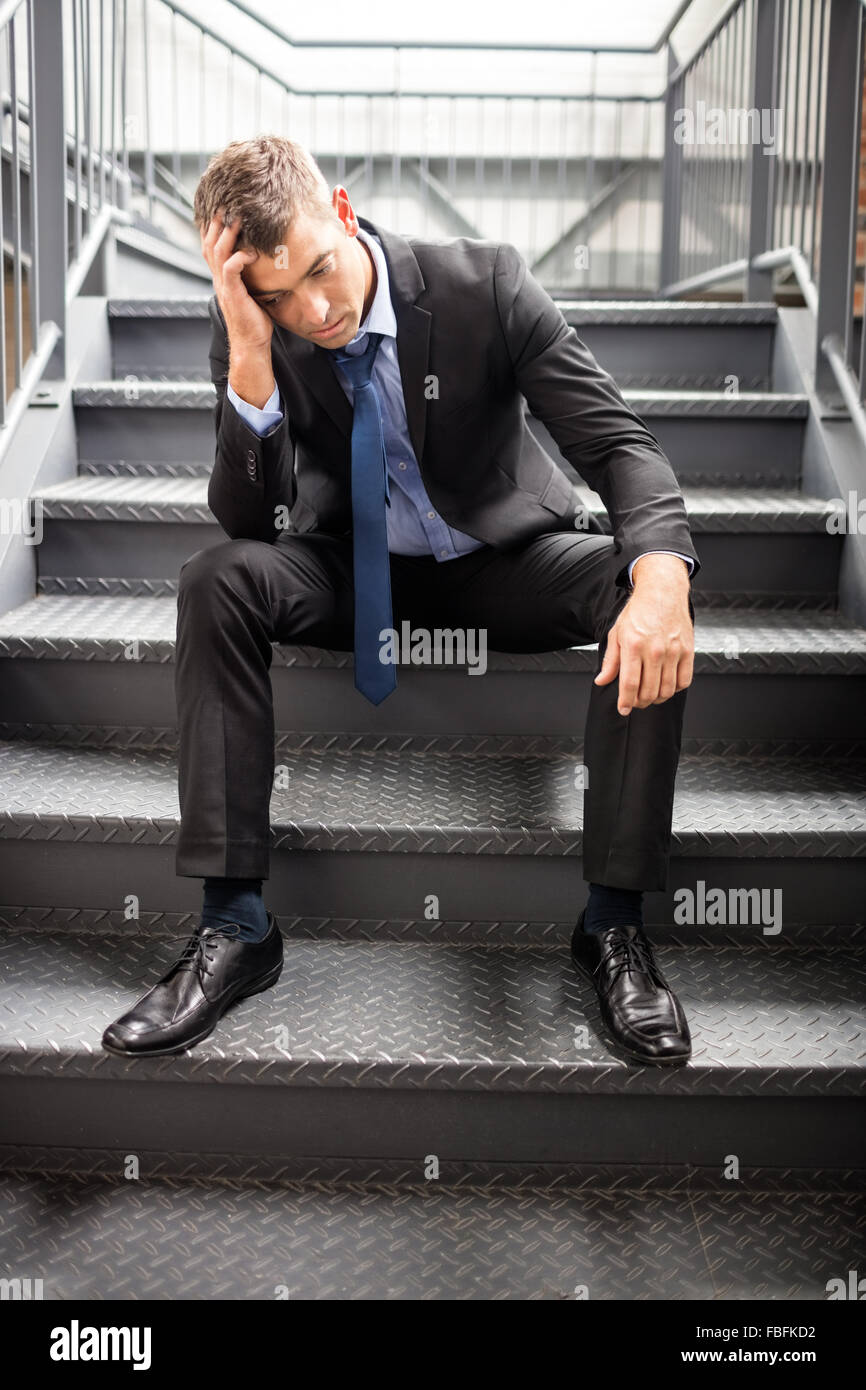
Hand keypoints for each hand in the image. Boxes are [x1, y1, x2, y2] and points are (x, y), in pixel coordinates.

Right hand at [201, 213, 275, 406]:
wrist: (252, 344)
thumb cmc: (256, 319)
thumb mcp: (252, 290)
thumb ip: (251, 274)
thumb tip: (264, 256)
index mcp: (222, 276)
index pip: (210, 244)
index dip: (214, 225)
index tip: (224, 208)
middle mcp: (219, 278)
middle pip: (209, 242)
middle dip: (216, 221)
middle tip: (227, 203)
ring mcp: (224, 286)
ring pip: (217, 251)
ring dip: (227, 233)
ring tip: (238, 218)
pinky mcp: (233, 294)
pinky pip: (230, 268)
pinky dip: (239, 256)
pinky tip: (252, 251)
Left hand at [593, 554, 693, 714]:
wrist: (662, 592)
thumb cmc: (639, 611)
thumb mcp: (617, 633)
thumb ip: (611, 660)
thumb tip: (602, 680)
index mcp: (633, 646)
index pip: (629, 685)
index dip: (625, 702)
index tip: (623, 710)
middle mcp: (654, 650)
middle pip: (648, 692)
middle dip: (640, 703)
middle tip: (635, 702)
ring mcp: (673, 651)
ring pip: (666, 690)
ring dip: (657, 699)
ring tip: (650, 696)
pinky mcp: (687, 651)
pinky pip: (684, 681)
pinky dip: (675, 689)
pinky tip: (666, 685)